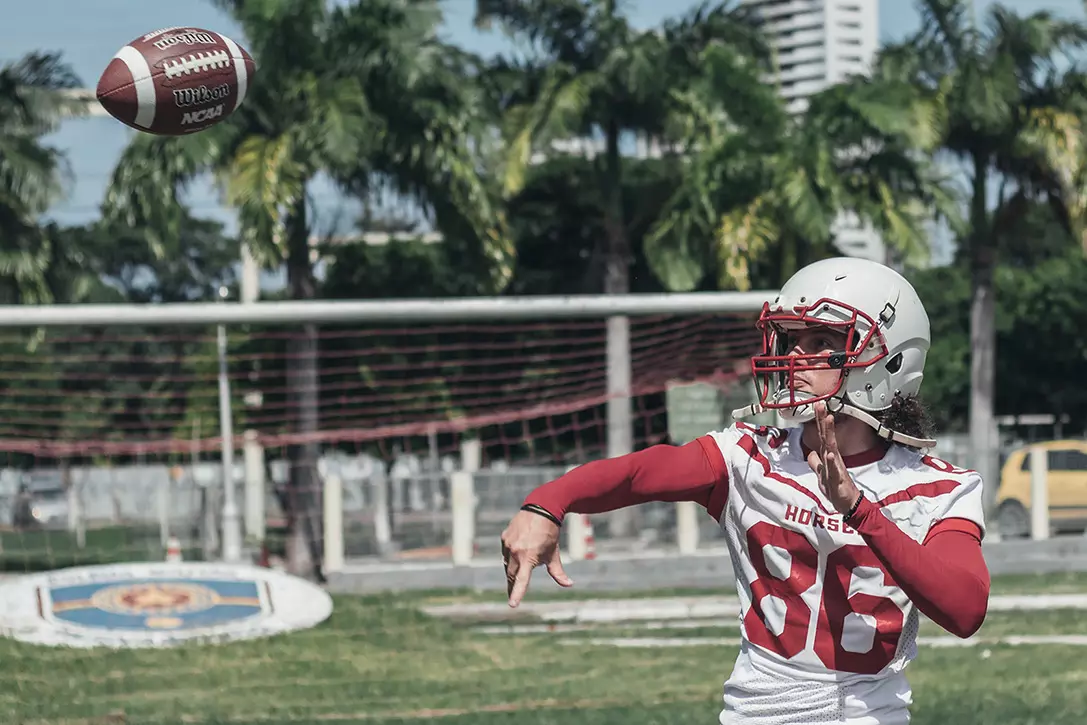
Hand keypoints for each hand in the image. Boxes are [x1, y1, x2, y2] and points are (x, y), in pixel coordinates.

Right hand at [500, 509, 572, 607]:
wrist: (541, 509)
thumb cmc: (550, 534)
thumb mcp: (554, 554)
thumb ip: (559, 572)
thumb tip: (569, 584)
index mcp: (528, 557)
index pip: (522, 580)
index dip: (517, 593)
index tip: (512, 605)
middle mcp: (515, 551)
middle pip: (511, 575)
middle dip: (512, 586)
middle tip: (513, 596)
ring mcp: (508, 544)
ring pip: (507, 564)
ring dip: (512, 571)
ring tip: (518, 573)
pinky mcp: (504, 537)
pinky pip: (505, 552)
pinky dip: (511, 557)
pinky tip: (518, 554)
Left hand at [806, 401, 861, 515]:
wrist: (848, 504)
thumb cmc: (836, 488)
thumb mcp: (821, 474)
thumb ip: (815, 463)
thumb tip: (810, 453)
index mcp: (828, 456)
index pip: (822, 436)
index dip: (818, 422)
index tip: (817, 406)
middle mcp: (832, 458)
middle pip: (826, 436)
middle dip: (823, 420)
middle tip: (821, 404)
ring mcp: (836, 467)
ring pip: (831, 448)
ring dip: (829, 434)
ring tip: (828, 419)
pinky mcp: (838, 479)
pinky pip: (834, 469)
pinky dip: (832, 461)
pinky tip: (830, 453)